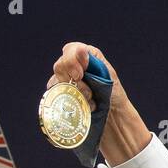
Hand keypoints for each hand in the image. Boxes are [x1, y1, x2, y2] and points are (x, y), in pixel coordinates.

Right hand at [46, 42, 150, 164]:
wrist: (112, 117)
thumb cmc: (113, 94)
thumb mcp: (109, 75)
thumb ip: (95, 61)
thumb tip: (81, 49)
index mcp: (86, 57)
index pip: (71, 50)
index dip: (72, 60)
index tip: (79, 74)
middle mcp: (73, 67)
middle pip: (60, 65)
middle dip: (71, 79)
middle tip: (87, 92)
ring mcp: (65, 81)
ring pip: (56, 81)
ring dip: (72, 92)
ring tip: (88, 101)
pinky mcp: (60, 95)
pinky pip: (53, 95)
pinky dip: (66, 101)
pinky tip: (79, 106)